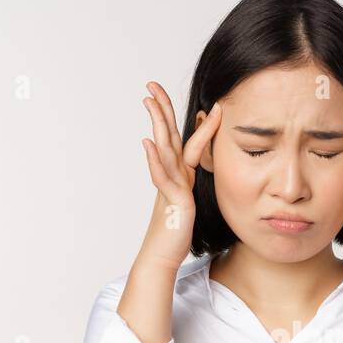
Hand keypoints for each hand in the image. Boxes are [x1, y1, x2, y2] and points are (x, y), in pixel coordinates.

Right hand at [139, 81, 221, 270]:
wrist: (162, 256)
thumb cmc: (176, 233)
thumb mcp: (189, 203)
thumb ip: (189, 185)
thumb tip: (194, 172)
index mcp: (179, 174)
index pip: (181, 139)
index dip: (184, 119)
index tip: (183, 97)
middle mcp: (172, 176)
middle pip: (167, 136)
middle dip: (160, 109)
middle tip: (151, 85)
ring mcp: (169, 186)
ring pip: (163, 150)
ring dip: (157, 125)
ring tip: (149, 102)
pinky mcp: (171, 201)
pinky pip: (161, 177)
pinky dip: (154, 160)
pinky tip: (148, 144)